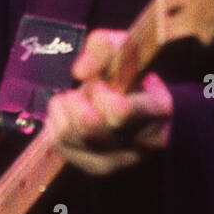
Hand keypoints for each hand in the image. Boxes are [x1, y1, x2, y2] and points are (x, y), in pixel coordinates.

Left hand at [44, 28, 172, 174]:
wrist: (141, 111)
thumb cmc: (132, 77)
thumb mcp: (124, 48)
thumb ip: (104, 46)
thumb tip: (80, 72)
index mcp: (156, 113)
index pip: (120, 111)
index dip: (100, 92)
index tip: (106, 84)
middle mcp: (139, 146)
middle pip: (89, 125)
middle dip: (81, 98)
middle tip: (90, 89)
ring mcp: (115, 162)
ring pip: (69, 134)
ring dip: (68, 107)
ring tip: (81, 99)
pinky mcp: (91, 167)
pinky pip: (57, 141)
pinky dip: (57, 119)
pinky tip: (71, 112)